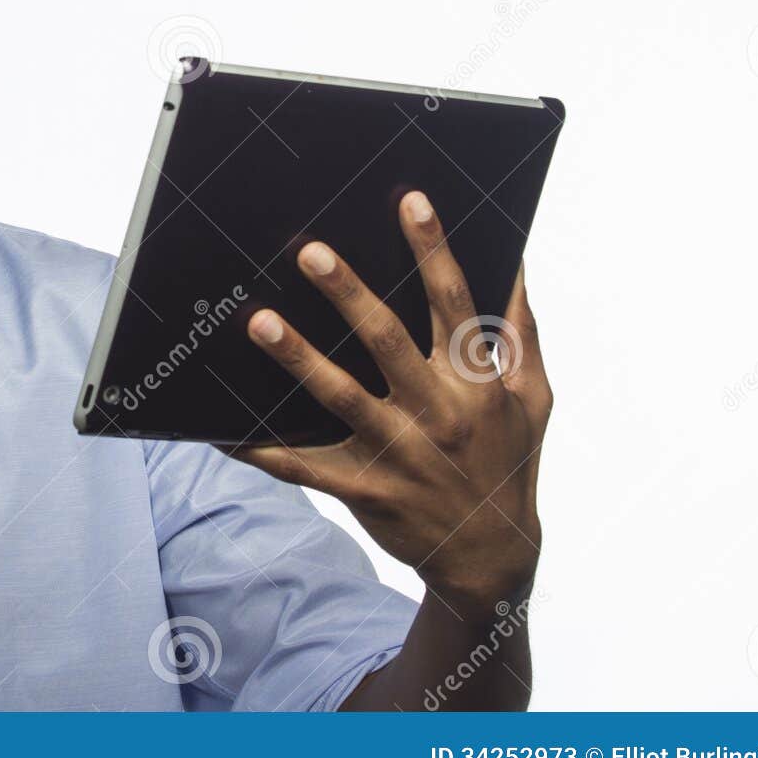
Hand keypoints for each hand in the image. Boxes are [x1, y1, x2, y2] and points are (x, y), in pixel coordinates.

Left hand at [232, 190, 551, 616]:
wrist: (492, 557)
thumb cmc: (509, 462)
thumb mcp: (533, 397)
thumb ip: (520, 331)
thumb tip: (513, 263)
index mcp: (477, 381)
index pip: (454, 302)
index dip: (434, 250)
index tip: (410, 201)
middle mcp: (438, 412)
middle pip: (388, 341)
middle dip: (349, 293)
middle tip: (311, 251)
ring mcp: (399, 453)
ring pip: (341, 397)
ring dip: (299, 357)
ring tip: (259, 321)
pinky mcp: (365, 489)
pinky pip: (305, 467)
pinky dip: (263, 449)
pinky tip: (224, 428)